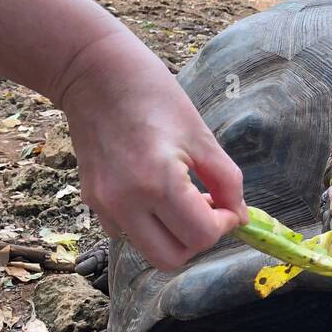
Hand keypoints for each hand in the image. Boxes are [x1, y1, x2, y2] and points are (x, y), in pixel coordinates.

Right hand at [60, 35, 246, 271]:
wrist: (92, 73)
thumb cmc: (152, 94)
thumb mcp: (201, 135)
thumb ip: (226, 181)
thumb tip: (239, 217)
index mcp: (157, 182)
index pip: (201, 236)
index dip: (224, 225)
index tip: (228, 205)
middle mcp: (125, 202)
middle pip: (172, 259)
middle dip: (198, 240)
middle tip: (207, 210)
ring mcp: (104, 205)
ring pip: (148, 251)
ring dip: (173, 237)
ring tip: (182, 202)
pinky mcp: (91, 201)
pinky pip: (127, 234)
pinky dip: (148, 226)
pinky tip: (154, 195)